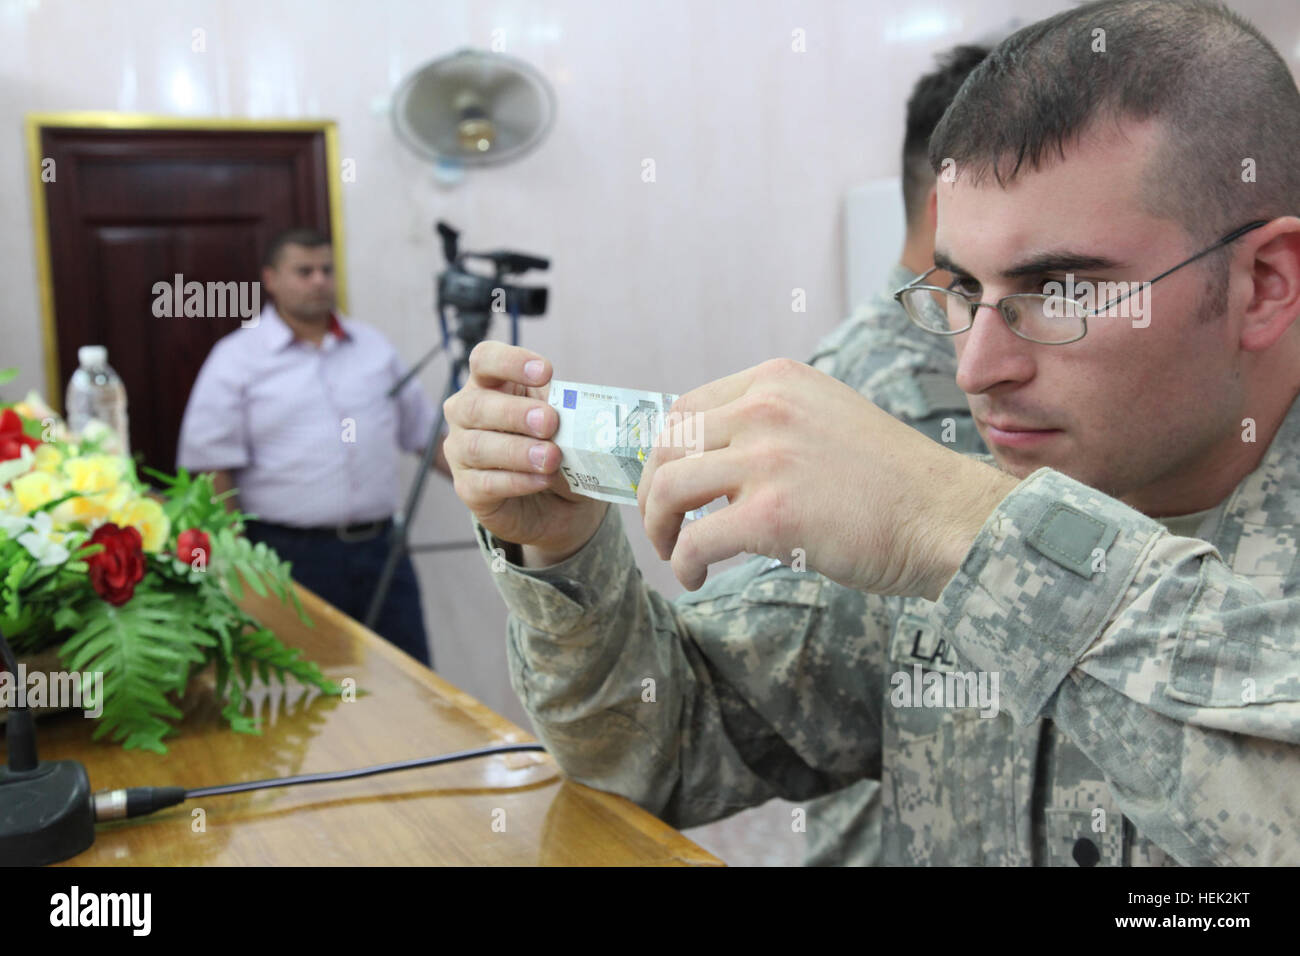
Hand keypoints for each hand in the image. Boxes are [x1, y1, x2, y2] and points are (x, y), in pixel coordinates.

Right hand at [443, 342, 607, 563]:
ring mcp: (461, 452)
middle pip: (475, 405)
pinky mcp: (468, 489)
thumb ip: (566, 413)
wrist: (559, 502)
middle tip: (550, 422)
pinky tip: (543, 480)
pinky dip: (518, 481)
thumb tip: (580, 412)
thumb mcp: (566, 424)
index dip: (511, 362)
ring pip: (477, 446)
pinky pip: (486, 483)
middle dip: (514, 413)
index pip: (485, 360)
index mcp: (490, 385)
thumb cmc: (557, 448)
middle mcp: (466, 414)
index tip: (546, 372)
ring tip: (552, 458)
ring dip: (518, 451)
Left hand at [636, 358, 1018, 596]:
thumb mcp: (827, 417)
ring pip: (670, 489)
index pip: (687, 407)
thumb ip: (773, 422)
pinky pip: (696, 540)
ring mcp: (768, 459)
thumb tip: (711, 456)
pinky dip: (683, 564)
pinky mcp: (772, 515)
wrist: (946, 517)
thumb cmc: (893, 481)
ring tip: (674, 552)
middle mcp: (766, 408)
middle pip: (668, 443)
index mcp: (777, 380)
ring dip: (659, 526)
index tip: (666, 483)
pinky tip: (695, 577)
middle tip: (663, 524)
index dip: (665, 450)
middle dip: (652, 489)